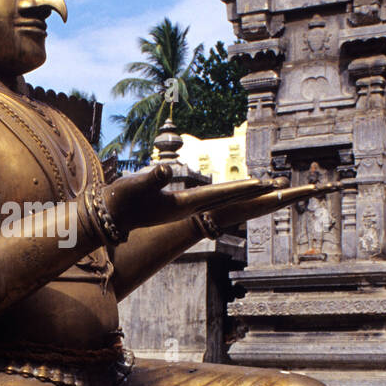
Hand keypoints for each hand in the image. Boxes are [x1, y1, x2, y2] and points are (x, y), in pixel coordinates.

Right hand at [103, 165, 279, 233]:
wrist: (110, 217)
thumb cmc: (120, 200)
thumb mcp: (134, 186)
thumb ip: (150, 178)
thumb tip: (165, 168)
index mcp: (181, 205)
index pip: (217, 195)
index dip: (238, 188)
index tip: (260, 183)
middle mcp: (188, 208)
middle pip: (225, 200)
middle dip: (250, 194)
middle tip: (275, 185)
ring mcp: (184, 208)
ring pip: (220, 200)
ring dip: (242, 194)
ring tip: (263, 186)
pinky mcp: (178, 206)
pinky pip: (210, 199)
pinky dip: (226, 194)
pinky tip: (232, 192)